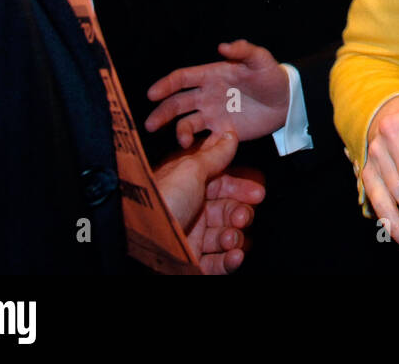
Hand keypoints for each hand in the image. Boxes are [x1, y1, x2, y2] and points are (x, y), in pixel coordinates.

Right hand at [146, 40, 289, 146]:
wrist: (286, 101)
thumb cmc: (272, 77)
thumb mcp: (260, 60)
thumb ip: (243, 51)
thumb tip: (222, 46)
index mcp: (211, 75)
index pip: (182, 79)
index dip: (166, 85)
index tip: (152, 94)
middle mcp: (206, 95)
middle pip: (177, 103)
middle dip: (162, 113)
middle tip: (150, 125)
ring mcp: (212, 114)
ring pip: (186, 123)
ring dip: (179, 132)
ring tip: (182, 142)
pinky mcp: (222, 131)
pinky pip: (203, 140)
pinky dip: (196, 146)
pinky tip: (194, 153)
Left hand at [153, 130, 265, 273]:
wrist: (141, 245)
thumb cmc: (160, 204)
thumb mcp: (189, 171)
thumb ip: (214, 155)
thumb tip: (228, 136)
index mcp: (186, 185)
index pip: (221, 183)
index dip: (241, 187)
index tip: (257, 192)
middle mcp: (189, 209)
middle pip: (226, 209)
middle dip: (240, 212)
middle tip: (242, 217)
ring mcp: (190, 236)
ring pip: (225, 235)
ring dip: (235, 236)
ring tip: (230, 238)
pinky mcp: (193, 261)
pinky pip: (219, 262)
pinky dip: (231, 259)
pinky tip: (234, 255)